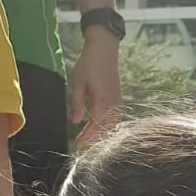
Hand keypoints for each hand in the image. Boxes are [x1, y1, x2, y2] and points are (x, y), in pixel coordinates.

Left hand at [71, 29, 122, 149]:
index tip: (77, 145)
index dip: (86, 138)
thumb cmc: (89, 63)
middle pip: (105, 129)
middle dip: (93, 140)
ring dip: (101, 134)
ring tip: (90, 141)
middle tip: (82, 146)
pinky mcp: (119, 99)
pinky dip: (107, 127)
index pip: (95, 126)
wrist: (105, 49)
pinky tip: (99, 129)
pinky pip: (115, 119)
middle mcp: (113, 104)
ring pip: (111, 126)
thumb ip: (77, 103)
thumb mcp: (78, 82)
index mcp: (102, 101)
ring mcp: (118, 102)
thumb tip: (75, 121)